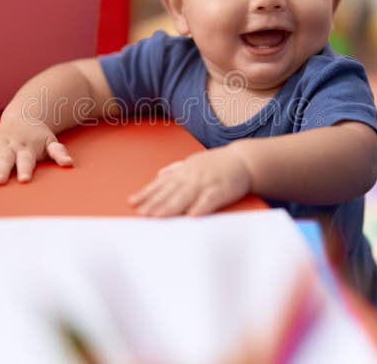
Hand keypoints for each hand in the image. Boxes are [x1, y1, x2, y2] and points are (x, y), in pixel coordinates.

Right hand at [0, 116, 72, 183]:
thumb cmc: (38, 135)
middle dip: (2, 170)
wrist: (24, 115)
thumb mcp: (51, 142)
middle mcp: (10, 145)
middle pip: (6, 158)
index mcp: (27, 147)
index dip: (25, 169)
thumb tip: (69, 164)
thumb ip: (59, 153)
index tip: (24, 180)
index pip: (26, 159)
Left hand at [128, 145, 251, 216]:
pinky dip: (200, 207)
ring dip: (170, 207)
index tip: (132, 202)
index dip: (146, 193)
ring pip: (185, 196)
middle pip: (169, 191)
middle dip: (154, 203)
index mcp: (184, 171)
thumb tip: (160, 174)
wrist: (244, 160)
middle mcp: (192, 176)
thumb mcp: (194, 162)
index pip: (161, 183)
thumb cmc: (218, 163)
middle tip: (141, 214)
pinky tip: (192, 216)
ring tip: (157, 217)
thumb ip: (176, 169)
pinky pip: (209, 200)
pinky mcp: (221, 190)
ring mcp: (206, 182)